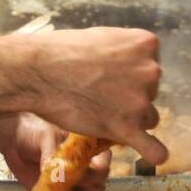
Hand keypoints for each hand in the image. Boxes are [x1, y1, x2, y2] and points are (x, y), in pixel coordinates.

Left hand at [0, 113, 111, 190]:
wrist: (16, 141)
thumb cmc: (35, 132)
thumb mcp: (45, 136)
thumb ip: (54, 153)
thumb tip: (57, 174)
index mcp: (92, 151)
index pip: (105, 168)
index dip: (94, 175)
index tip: (75, 172)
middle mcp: (91, 171)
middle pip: (100, 190)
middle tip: (65, 190)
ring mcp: (80, 189)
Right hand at [23, 27, 166, 165]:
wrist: (37, 73)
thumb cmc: (61, 53)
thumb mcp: (103, 36)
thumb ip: (125, 51)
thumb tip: (133, 65)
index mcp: (146, 44)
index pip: (151, 67)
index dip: (130, 76)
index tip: (111, 78)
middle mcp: (150, 70)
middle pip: (151, 93)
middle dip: (130, 98)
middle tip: (100, 96)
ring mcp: (140, 101)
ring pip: (149, 118)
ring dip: (131, 120)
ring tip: (102, 115)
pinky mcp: (127, 128)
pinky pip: (153, 149)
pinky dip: (153, 152)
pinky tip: (151, 154)